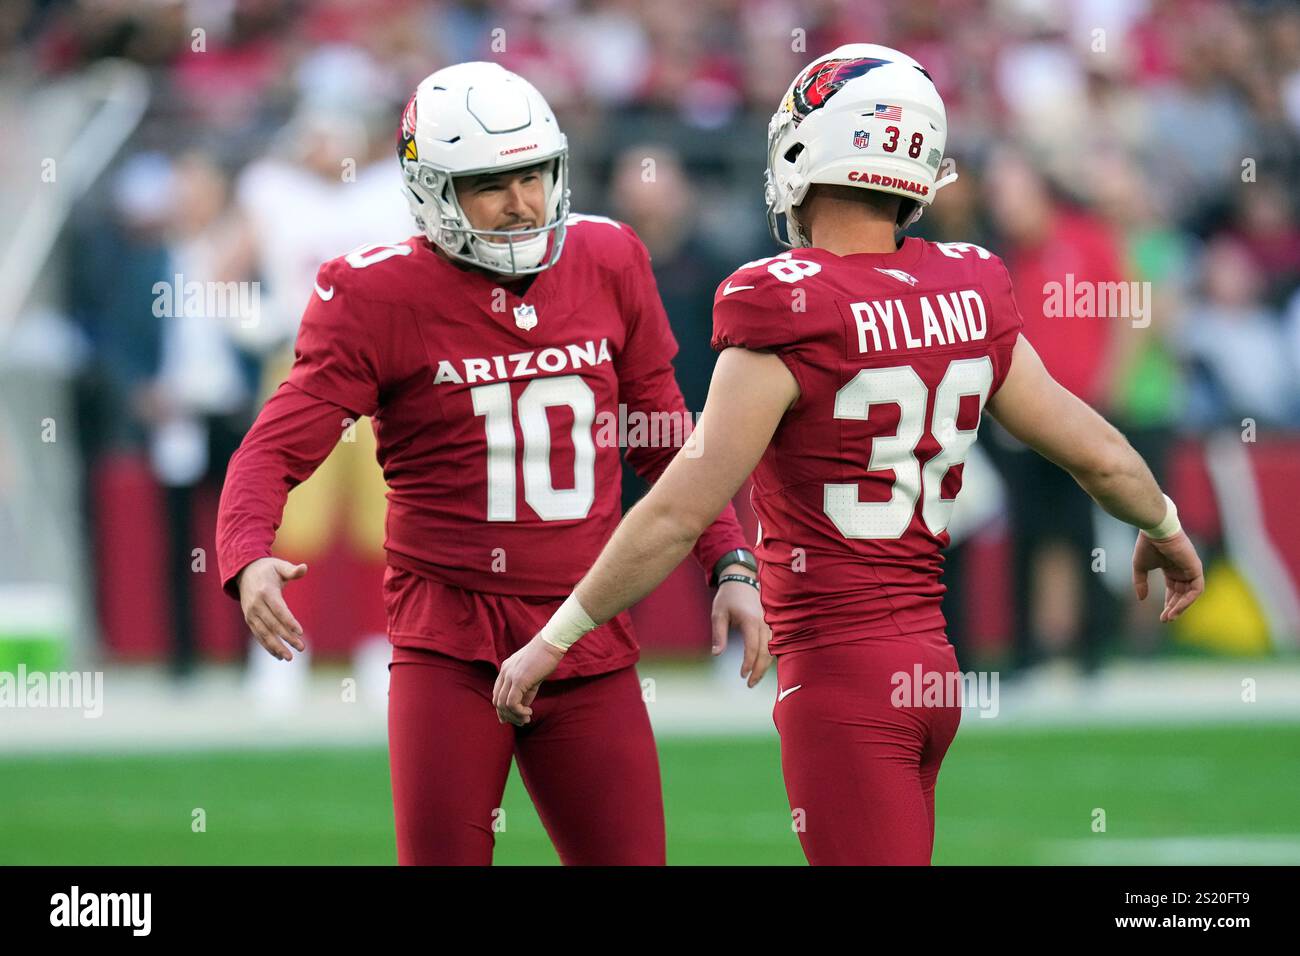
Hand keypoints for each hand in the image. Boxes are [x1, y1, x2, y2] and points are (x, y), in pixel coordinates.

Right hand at [237, 557, 307, 659]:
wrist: (244, 572)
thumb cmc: (268, 569)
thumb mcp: (279, 565)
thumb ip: (292, 570)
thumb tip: (304, 568)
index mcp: (266, 591)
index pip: (279, 609)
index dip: (289, 621)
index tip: (300, 632)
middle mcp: (256, 604)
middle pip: (272, 624)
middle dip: (287, 637)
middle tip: (301, 647)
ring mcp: (251, 613)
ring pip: (263, 633)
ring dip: (276, 646)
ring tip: (289, 657)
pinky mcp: (249, 619)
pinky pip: (258, 635)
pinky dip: (267, 646)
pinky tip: (278, 655)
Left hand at [493, 636, 564, 725]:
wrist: (551, 644)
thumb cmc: (545, 658)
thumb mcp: (532, 677)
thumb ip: (525, 692)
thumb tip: (522, 709)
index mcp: (505, 670)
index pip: (497, 694)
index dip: (503, 710)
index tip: (515, 718)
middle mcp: (504, 673)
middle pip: (497, 701)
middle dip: (508, 716)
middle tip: (522, 721)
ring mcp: (510, 676)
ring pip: (502, 705)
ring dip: (514, 716)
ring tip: (526, 718)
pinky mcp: (518, 680)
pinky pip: (511, 703)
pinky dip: (519, 712)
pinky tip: (528, 712)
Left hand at [711, 566, 772, 687]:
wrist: (741, 579)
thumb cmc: (728, 597)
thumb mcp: (718, 614)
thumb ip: (718, 634)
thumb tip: (716, 654)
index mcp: (751, 620)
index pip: (753, 647)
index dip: (748, 663)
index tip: (742, 675)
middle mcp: (764, 622)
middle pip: (766, 652)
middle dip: (759, 670)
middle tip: (750, 684)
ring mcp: (770, 623)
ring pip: (773, 649)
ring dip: (766, 665)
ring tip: (755, 679)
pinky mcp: (772, 623)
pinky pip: (774, 643)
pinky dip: (770, 656)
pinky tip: (763, 666)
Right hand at [1132, 530, 1204, 622]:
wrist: (1155, 531)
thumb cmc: (1147, 545)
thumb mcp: (1140, 567)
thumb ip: (1141, 583)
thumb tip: (1141, 599)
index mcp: (1172, 569)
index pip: (1173, 591)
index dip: (1168, 604)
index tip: (1162, 616)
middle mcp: (1183, 570)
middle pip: (1182, 595)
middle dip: (1174, 608)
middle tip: (1165, 620)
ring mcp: (1191, 569)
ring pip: (1190, 595)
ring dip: (1181, 607)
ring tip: (1169, 617)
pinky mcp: (1196, 568)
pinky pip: (1196, 590)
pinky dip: (1188, 600)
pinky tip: (1176, 608)